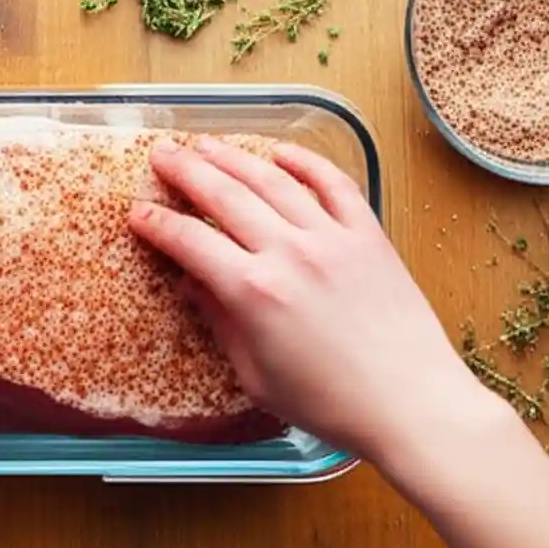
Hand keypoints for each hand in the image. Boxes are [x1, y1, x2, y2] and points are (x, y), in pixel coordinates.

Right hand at [128, 139, 498, 460]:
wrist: (410, 404)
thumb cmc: (330, 404)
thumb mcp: (256, 376)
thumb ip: (221, 323)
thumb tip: (193, 285)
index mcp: (253, 293)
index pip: (190, 243)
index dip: (158, 224)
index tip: (137, 212)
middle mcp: (289, 253)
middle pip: (224, 196)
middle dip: (186, 171)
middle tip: (161, 153)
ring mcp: (331, 239)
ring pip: (272, 181)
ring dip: (233, 157)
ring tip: (205, 143)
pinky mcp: (368, 236)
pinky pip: (332, 184)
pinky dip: (304, 162)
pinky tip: (279, 152)